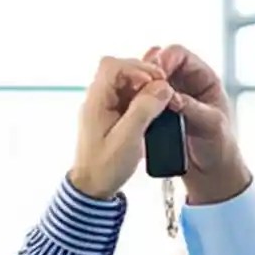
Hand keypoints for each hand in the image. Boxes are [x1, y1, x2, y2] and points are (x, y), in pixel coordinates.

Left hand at [68, 56, 175, 199]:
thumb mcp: (128, 139)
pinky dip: (142, 98)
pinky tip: (152, 110)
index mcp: (95, 101)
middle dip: (144, 75)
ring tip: (159, 101)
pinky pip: (128, 95)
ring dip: (144, 87)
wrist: (93, 188)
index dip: (137, 68)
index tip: (157, 82)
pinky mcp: (111, 114)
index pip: (113, 66)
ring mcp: (104, 106)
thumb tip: (161, 87)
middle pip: (120, 69)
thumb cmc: (105, 167)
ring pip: (125, 81)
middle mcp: (97, 99)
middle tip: (161, 89)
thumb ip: (144, 110)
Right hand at [144, 44, 251, 204]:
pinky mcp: (160, 113)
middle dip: (148, 70)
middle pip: (160, 63)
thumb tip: (172, 96)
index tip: (154, 71)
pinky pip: (145, 99)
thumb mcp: (211, 126)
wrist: (211, 174)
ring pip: (150, 80)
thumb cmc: (220, 148)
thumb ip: (192, 109)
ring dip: (140, 84)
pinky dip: (137, 99)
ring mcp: (171, 97)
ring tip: (132, 94)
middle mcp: (186, 83)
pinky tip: (131, 106)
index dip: (166, 58)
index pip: (181, 56)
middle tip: (138, 82)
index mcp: (205, 79)